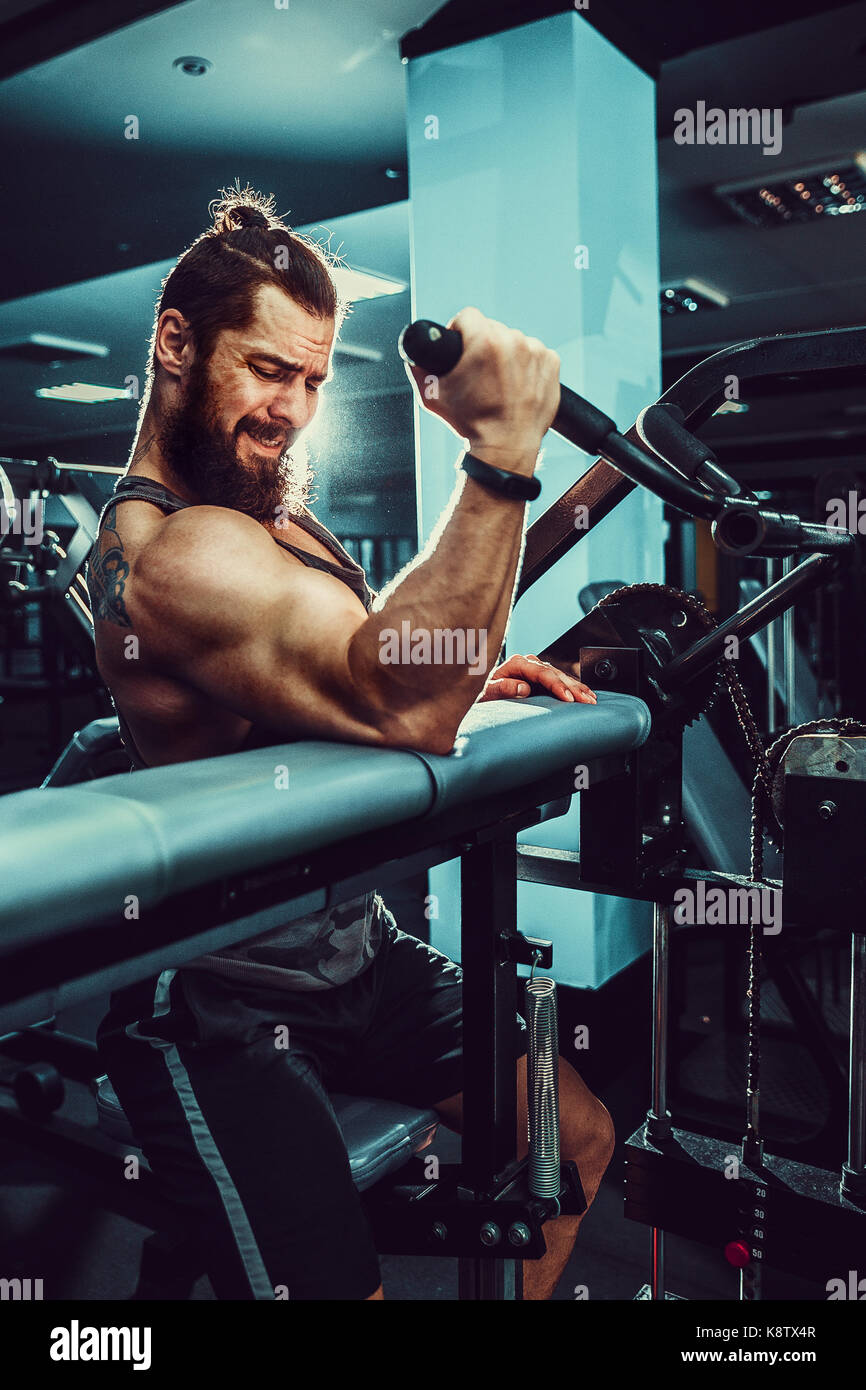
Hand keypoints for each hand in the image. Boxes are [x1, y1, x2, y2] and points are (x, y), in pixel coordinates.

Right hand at [404, 307, 560, 474]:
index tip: (461, 348)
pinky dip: (526, 366)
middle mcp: (513, 340)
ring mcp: (535, 351)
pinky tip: (517, 385)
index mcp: (484, 340)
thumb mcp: (432, 396)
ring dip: (506, 355)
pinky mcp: (551, 363)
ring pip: (514, 341)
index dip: (459, 331)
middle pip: (492, 328)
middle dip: (484, 345)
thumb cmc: (469, 423)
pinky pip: (534, 354)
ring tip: (499, 383)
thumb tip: (413, 351)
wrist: (505, 447)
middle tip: (480, 372)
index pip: (467, 316)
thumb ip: (417, 367)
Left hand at [478, 654, 596, 703]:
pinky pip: (560, 680)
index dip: (557, 685)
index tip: (568, 698)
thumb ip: (503, 688)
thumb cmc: (484, 695)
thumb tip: (523, 687)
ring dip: (577, 687)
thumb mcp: (488, 693)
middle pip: (555, 673)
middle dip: (573, 687)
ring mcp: (536, 668)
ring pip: (561, 675)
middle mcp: (528, 663)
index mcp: (516, 663)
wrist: (481, 695)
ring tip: (590, 698)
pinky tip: (584, 693)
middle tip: (587, 700)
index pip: (542, 673)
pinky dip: (573, 687)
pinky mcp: (541, 676)